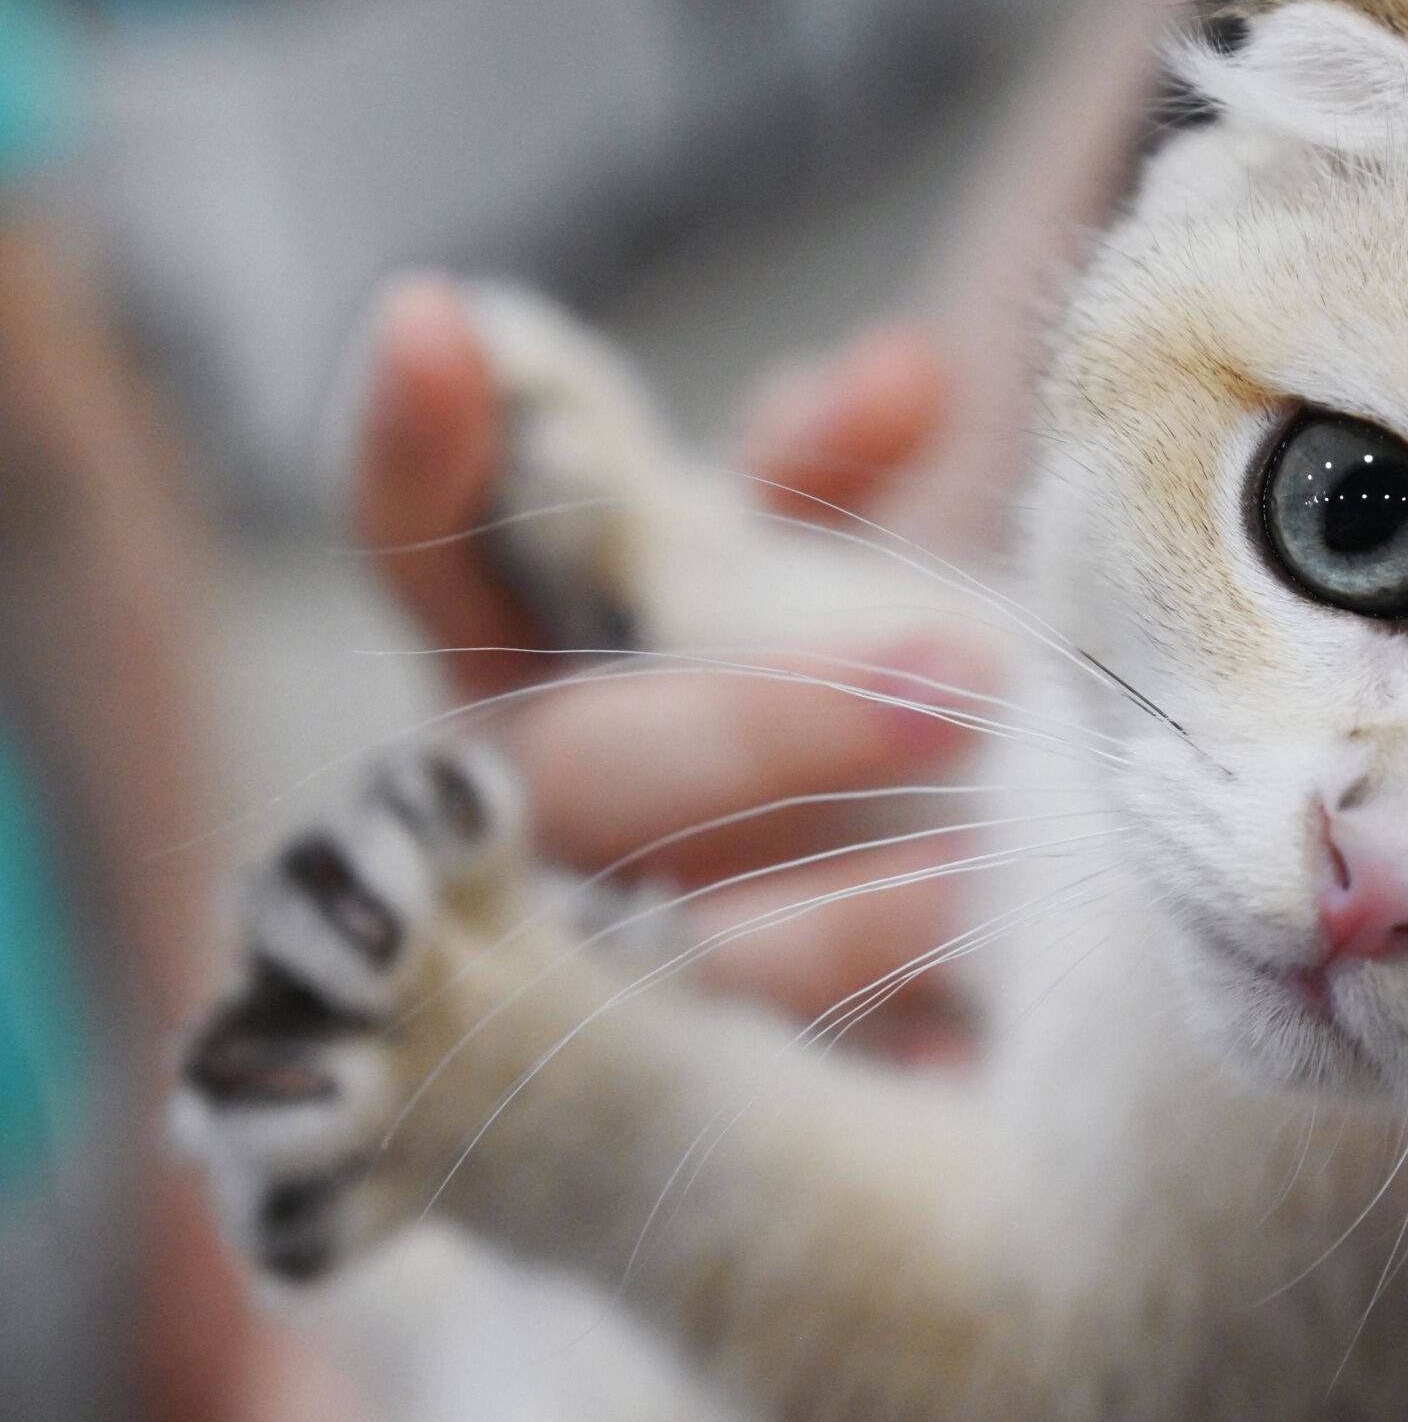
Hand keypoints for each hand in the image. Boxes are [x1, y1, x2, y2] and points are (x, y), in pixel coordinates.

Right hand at [353, 277, 990, 1047]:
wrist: (760, 990)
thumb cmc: (755, 734)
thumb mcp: (762, 595)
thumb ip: (809, 480)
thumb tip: (903, 370)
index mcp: (511, 669)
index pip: (423, 546)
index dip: (414, 444)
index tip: (441, 314)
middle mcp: (499, 819)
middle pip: (579, 767)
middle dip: (765, 724)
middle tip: (963, 681)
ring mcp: (557, 971)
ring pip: (658, 957)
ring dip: (824, 921)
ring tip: (979, 877)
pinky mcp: (646, 1108)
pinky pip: (739, 1103)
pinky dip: (860, 1074)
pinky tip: (961, 1066)